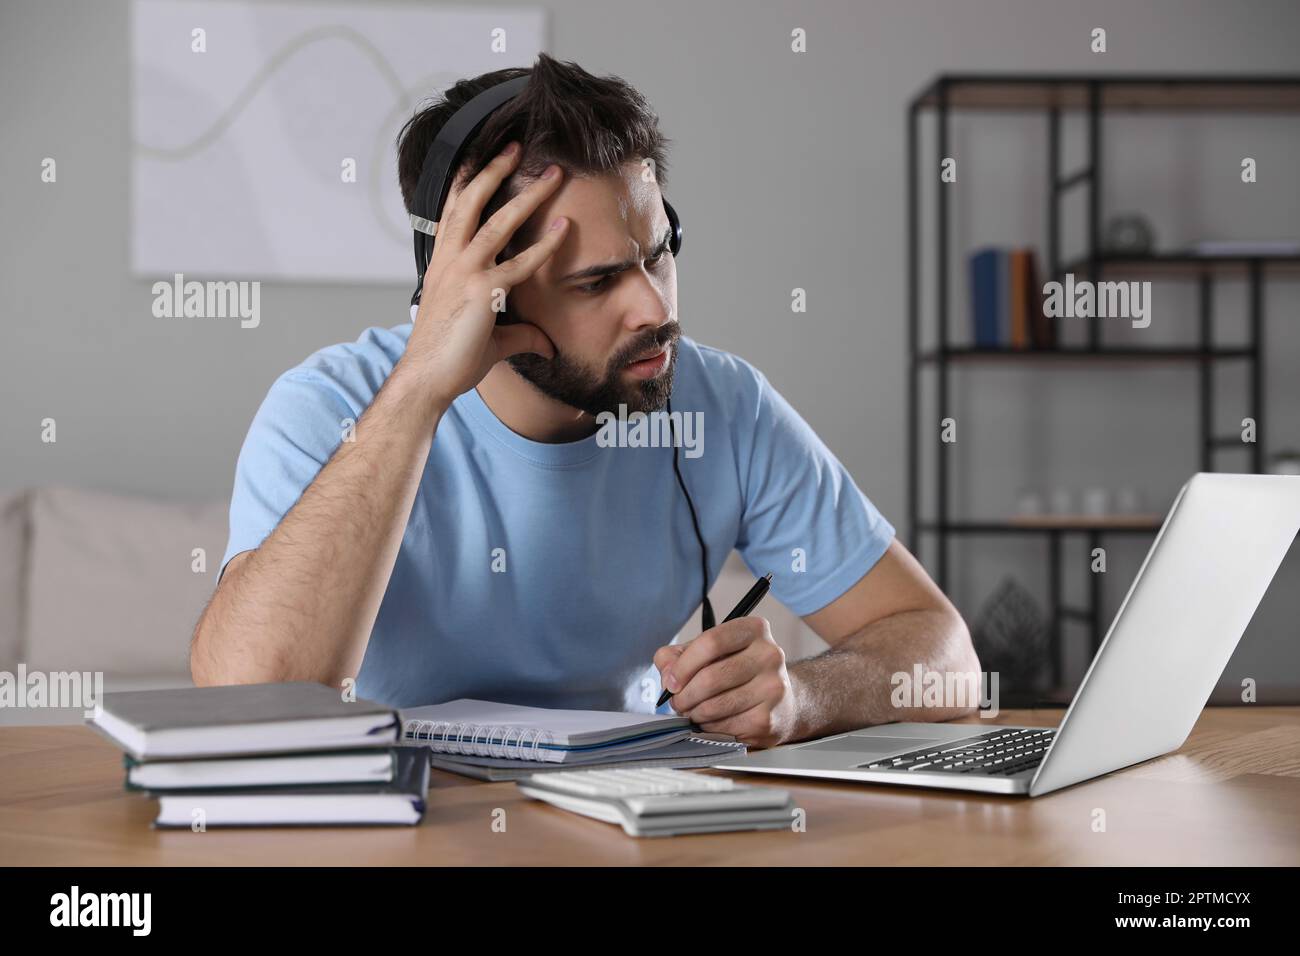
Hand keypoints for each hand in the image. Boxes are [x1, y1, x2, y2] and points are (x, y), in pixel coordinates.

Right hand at [399, 142, 569, 414]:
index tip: (478, 154)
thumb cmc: (448, 359)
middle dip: (494, 169)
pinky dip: (544, 245)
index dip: (465, 179)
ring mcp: (465, 272)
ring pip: (497, 221)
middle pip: (471, 201)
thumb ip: (522, 335)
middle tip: (516, 145)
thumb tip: (549, 345)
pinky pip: (519, 263)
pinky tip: (563, 228)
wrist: (426, 379)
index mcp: (443, 262)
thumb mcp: (490, 340)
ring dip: (527, 194)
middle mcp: (451, 260)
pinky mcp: (483, 291)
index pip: (452, 210)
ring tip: (552, 174)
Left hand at [653, 617, 797, 747]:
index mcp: (754, 629)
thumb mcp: (709, 653)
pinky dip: (709, 727)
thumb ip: (678, 656)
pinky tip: (712, 721)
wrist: (782, 702)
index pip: (711, 642)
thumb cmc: (738, 672)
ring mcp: (773, 688)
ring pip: (715, 705)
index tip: (671, 681)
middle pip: (710, 677)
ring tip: (692, 711)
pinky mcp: (769, 718)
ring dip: (694, 713)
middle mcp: (769, 655)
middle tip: (677, 702)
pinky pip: (724, 727)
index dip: (683, 665)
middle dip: (684, 695)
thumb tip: (667, 674)